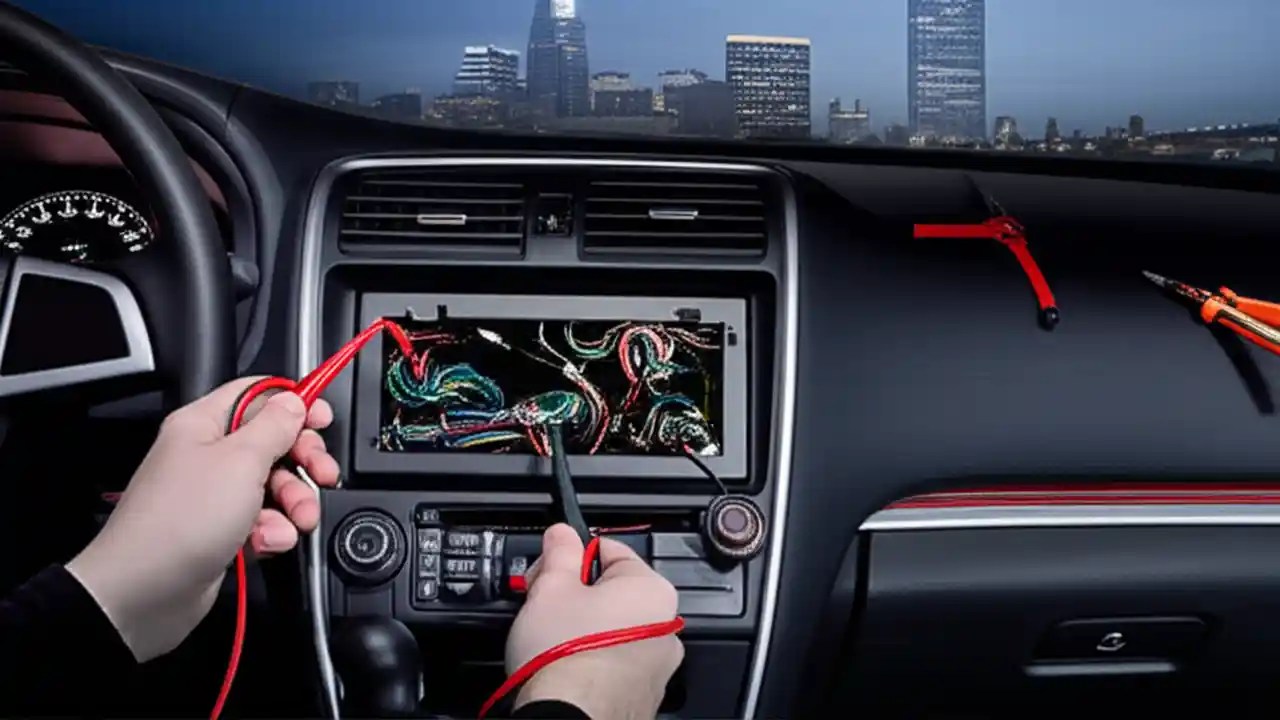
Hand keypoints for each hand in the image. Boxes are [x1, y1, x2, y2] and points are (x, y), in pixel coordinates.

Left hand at [66, 377, 340, 661]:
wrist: (145, 593)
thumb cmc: (181, 520)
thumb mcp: (241, 461)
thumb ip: (275, 426)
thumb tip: (294, 401)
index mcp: (204, 425)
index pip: (257, 395)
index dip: (294, 403)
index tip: (323, 419)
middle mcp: (209, 456)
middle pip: (274, 442)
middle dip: (304, 461)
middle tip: (322, 475)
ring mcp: (215, 496)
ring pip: (275, 486)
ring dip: (295, 503)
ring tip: (298, 519)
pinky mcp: (222, 532)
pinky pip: (264, 521)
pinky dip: (274, 531)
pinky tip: (267, 542)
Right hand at [507, 524, 682, 719]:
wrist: (569, 718)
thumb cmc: (565, 656)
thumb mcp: (551, 588)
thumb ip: (560, 552)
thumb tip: (563, 534)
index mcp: (651, 591)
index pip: (611, 551)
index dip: (573, 555)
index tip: (552, 564)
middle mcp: (665, 628)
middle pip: (614, 593)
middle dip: (577, 594)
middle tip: (543, 602)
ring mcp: (656, 667)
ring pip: (616, 631)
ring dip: (585, 628)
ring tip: (550, 638)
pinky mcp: (641, 696)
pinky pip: (616, 664)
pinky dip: (593, 661)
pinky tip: (565, 666)